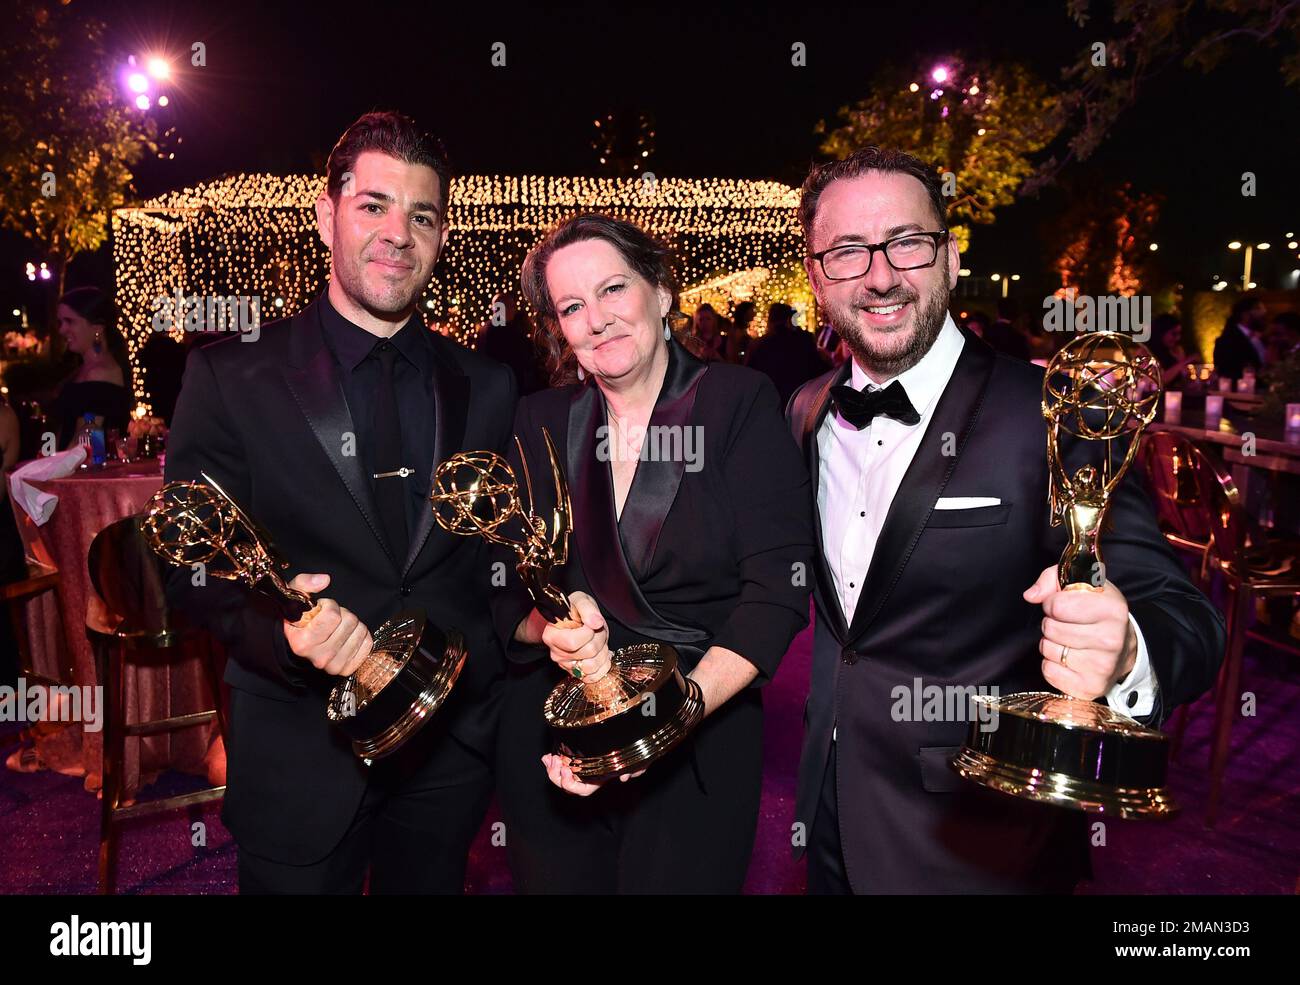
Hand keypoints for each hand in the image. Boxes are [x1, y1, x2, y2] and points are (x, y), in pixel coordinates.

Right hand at [282, 572, 372, 676]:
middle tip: (330, 620)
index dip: (329, 606)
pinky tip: (347, 636)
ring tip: (337, 628)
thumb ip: (304, 583)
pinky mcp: (348, 668)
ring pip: (360, 631)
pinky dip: (361, 636)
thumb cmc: (299, 619)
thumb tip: (324, 580)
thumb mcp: (294, 597)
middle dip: (342, 614)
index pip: (333, 615)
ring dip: (351, 625)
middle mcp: (319, 657)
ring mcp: (334, 665)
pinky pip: (368, 644)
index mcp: (303, 643)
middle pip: (350, 622)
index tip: (321, 609)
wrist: (300, 644)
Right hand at [540, 590, 612, 681]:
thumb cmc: (575, 611)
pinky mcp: (576, 673)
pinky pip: (594, 676)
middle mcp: (556, 653)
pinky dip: (603, 664)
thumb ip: (587, 608)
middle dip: (599, 639)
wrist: (575, 621)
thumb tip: (596, 622)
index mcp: (551, 635)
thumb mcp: (581, 600)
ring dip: (602, 652)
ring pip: (592, 666)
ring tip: (598, 641)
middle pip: (587, 653)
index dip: (588, 632)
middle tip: (596, 630)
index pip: (573, 642)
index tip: (590, 623)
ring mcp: (566, 665)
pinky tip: (601, 653)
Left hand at [541, 753, 644, 795]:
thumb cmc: (636, 744)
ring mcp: (580, 763)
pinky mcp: (575, 752)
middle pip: (567, 785)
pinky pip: (559, 763)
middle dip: (556, 777)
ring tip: (550, 758)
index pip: (584, 790)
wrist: (630, 726)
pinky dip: (551, 761)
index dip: (572, 786)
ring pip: (561, 775)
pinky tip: (547, 756)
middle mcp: (589, 772)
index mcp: (601, 777)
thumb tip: (625, 778)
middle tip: (555, 762)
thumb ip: (637, 768)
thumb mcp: (640, 756)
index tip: (566, 772)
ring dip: (552, 769)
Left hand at [1023, 565, 1137, 699]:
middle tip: (1065, 624)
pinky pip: (1049, 672)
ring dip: (1050, 643)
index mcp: (1113, 610)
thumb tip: (1031, 595)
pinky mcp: (1092, 687)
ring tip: (1068, 640)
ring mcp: (1103, 666)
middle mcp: (1112, 639)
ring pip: (1048, 650)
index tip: (1061, 605)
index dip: (1052, 603)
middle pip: (1050, 628)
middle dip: (1051, 623)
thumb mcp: (1081, 584)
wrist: (1124, 646)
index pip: (1057, 605)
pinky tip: (1067, 657)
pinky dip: (1051, 663)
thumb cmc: (1098, 611)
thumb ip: (1051, 579)